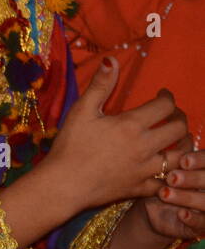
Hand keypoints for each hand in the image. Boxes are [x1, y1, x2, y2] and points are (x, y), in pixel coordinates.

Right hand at [43, 58, 188, 212]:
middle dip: (180, 118)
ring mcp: (146, 170)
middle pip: (179, 129)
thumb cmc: (70, 146)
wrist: (64, 184)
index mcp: (132, 125)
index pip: (165, 106)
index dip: (168, 97)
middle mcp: (146, 146)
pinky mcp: (140, 188)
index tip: (163, 94)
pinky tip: (167, 171)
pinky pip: (165, 183)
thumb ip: (99, 86)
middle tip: (172, 115)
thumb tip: (112, 59)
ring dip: (183, 145)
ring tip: (177, 140)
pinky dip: (170, 176)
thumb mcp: (81, 111)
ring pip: (181, 157)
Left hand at [139, 146, 204, 243]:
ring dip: (188, 198)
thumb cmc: (161, 183)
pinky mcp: (203, 227)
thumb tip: (176, 145)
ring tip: (166, 194)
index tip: (183, 161)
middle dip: (193, 179)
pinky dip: (193, 219)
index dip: (201, 160)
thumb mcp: (165, 171)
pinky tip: (182, 214)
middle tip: (173, 178)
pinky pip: (202, 224)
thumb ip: (173, 160)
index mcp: (204, 171)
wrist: (153, 211)